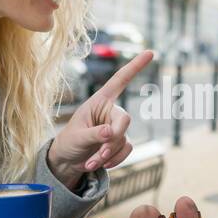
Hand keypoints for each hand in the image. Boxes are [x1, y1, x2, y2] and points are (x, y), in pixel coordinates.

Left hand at [48, 50, 152, 188]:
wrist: (67, 161)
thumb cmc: (69, 142)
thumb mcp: (77, 137)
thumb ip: (94, 134)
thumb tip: (110, 133)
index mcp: (99, 101)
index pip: (120, 80)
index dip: (135, 66)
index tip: (150, 52)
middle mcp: (110, 112)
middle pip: (124, 120)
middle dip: (112, 140)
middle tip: (98, 154)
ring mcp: (116, 128)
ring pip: (124, 140)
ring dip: (108, 154)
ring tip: (90, 163)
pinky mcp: (120, 142)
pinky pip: (126, 150)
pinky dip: (113, 160)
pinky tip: (99, 165)